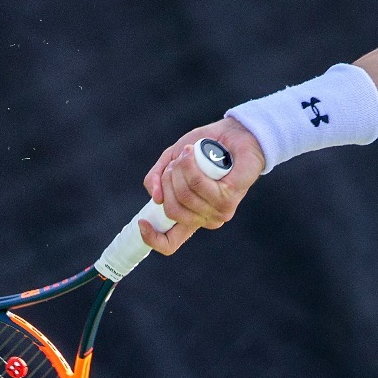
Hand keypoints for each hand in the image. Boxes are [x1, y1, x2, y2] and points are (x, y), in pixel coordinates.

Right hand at [138, 117, 265, 254]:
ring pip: (184, 195)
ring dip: (178, 168)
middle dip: (167, 181)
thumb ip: (157, 178)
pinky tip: (192, 152)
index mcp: (190, 216)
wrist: (235, 134)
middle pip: (172, 210)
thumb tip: (155, 197)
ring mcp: (219, 210)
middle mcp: (205, 218)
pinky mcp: (229, 197)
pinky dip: (190, 165)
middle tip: (177, 162)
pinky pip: (198, 184)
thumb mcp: (171, 161)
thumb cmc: (204, 150)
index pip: (170, 244)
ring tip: (187, 153)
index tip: (142, 222)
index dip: (152, 239)